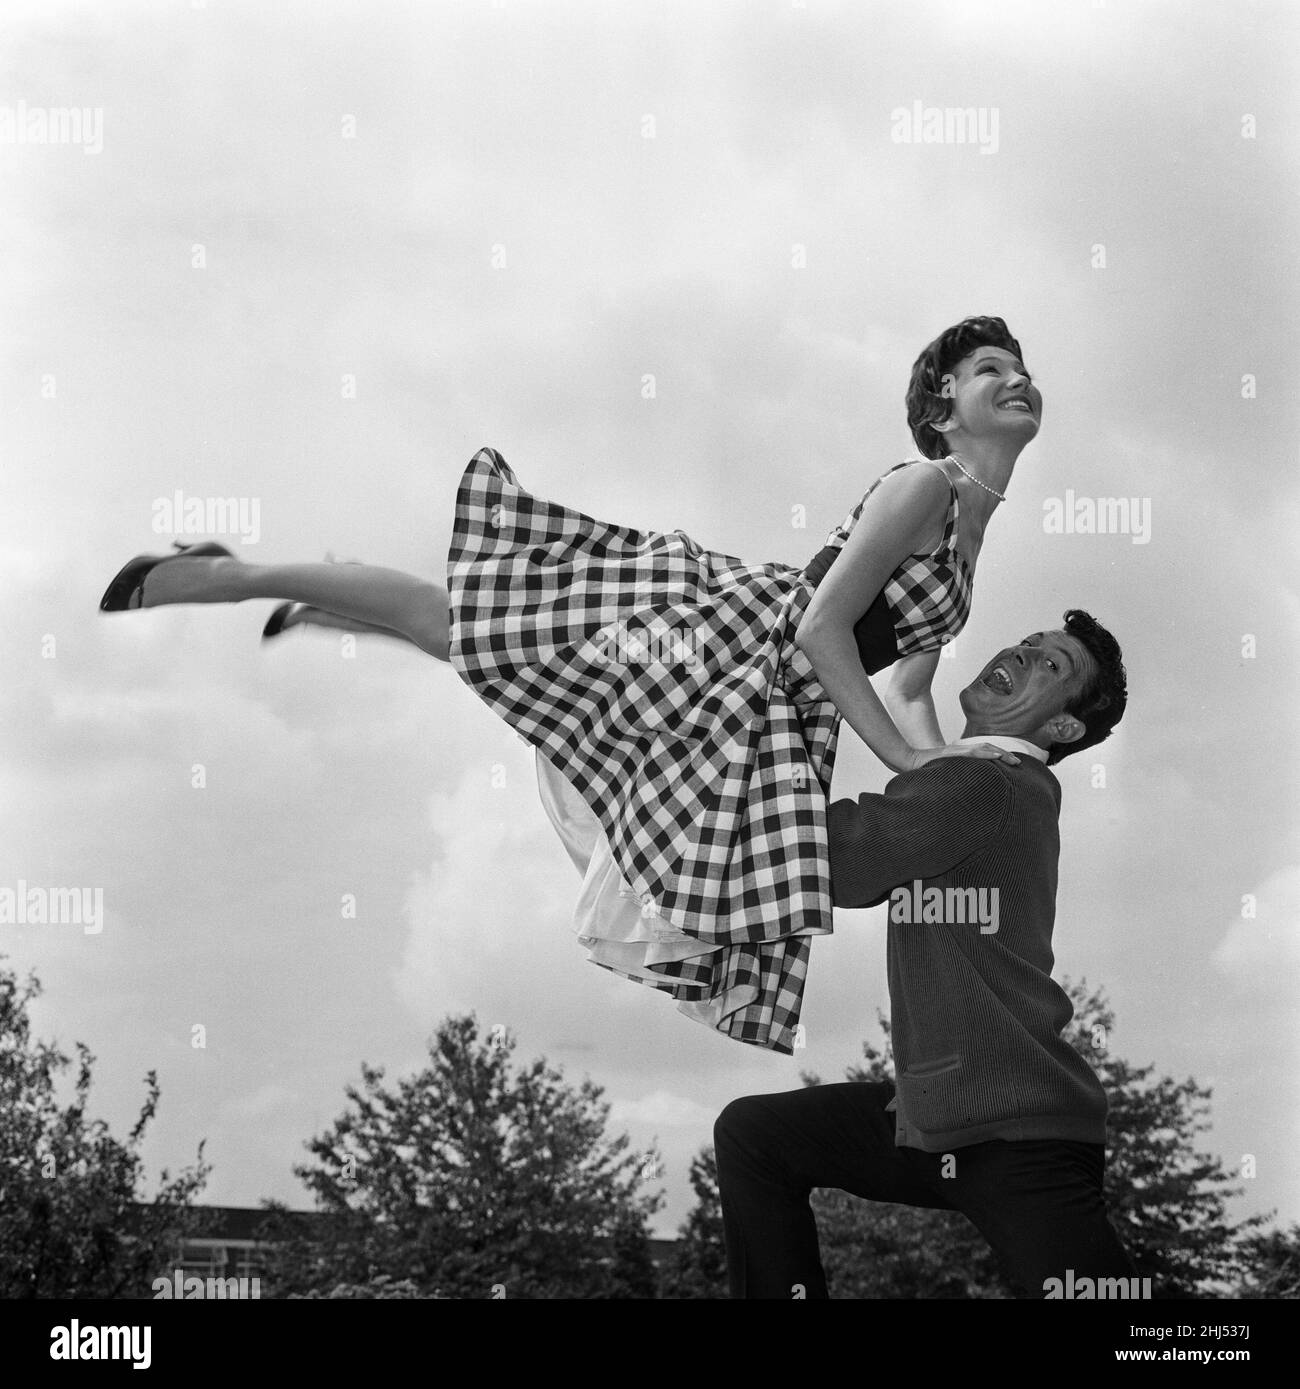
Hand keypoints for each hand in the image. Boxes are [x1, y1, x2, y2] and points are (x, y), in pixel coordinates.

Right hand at [903, 742, 1019, 770]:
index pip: (984, 752)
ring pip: (983, 749)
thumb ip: (955, 776)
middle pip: (988, 748)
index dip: (1000, 755)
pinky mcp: (951, 754)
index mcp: (961, 757)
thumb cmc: (922, 771)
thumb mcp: (944, 773)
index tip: (1013, 764)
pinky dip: (985, 753)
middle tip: (1019, 763)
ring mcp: (956, 752)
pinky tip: (996, 756)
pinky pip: (971, 753)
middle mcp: (961, 751)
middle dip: (1005, 755)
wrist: (907, 762)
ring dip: (1000, 753)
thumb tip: (967, 788)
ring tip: (1013, 760)